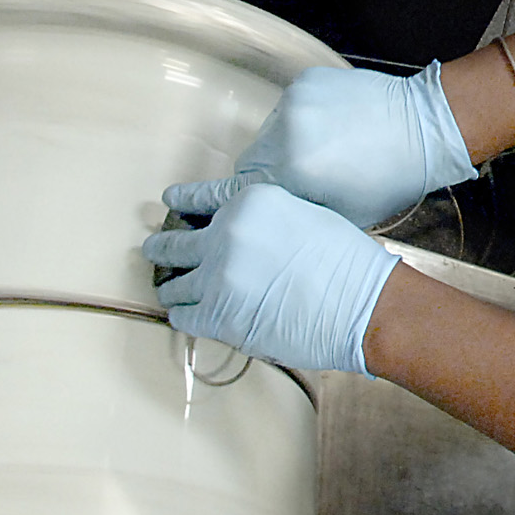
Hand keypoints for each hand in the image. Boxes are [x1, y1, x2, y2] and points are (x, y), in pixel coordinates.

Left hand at [145, 185, 397, 374]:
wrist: (361, 302)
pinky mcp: (216, 315)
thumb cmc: (345, 261)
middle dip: (162, 247)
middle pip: (176, 242)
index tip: (169, 204)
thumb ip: (264, 218)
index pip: (198, 199)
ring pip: (174, 283)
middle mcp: (224, 234)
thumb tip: (244, 234)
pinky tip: (183, 314)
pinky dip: (181, 314)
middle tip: (152, 249)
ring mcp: (216, 276)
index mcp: (246, 202)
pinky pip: (182, 315)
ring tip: (168, 288)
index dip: (181, 203)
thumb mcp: (302, 213)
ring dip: (171, 286)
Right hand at [165, 63, 473, 228]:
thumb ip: (290, 217)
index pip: (233, 194)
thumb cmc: (388, 180)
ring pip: (268, 134)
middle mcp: (287, 136)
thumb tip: (253, 221)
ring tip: (320, 156)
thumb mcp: (338, 215)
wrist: (423, 127)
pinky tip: (330, 132)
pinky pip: (288, 109)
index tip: (176, 203)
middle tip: (289, 184)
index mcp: (292, 175)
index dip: (210, 204)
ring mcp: (296, 104)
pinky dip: (300, 121)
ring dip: (281, 147)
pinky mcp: (306, 82)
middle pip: (249, 162)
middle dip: (262, 176)